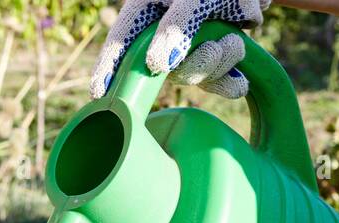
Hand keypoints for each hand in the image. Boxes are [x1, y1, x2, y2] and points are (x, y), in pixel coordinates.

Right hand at [89, 0, 270, 99]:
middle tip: (217, 48)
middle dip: (196, 64)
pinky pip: (214, 84)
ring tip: (234, 41)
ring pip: (193, 75)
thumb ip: (176, 26)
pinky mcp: (211, 59)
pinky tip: (239, 81)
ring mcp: (188, 48)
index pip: (121, 42)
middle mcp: (164, 33)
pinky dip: (229, 84)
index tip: (99, 95)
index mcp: (148, 11)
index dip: (108, 69)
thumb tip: (156, 66)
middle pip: (166, 69)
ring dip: (219, 63)